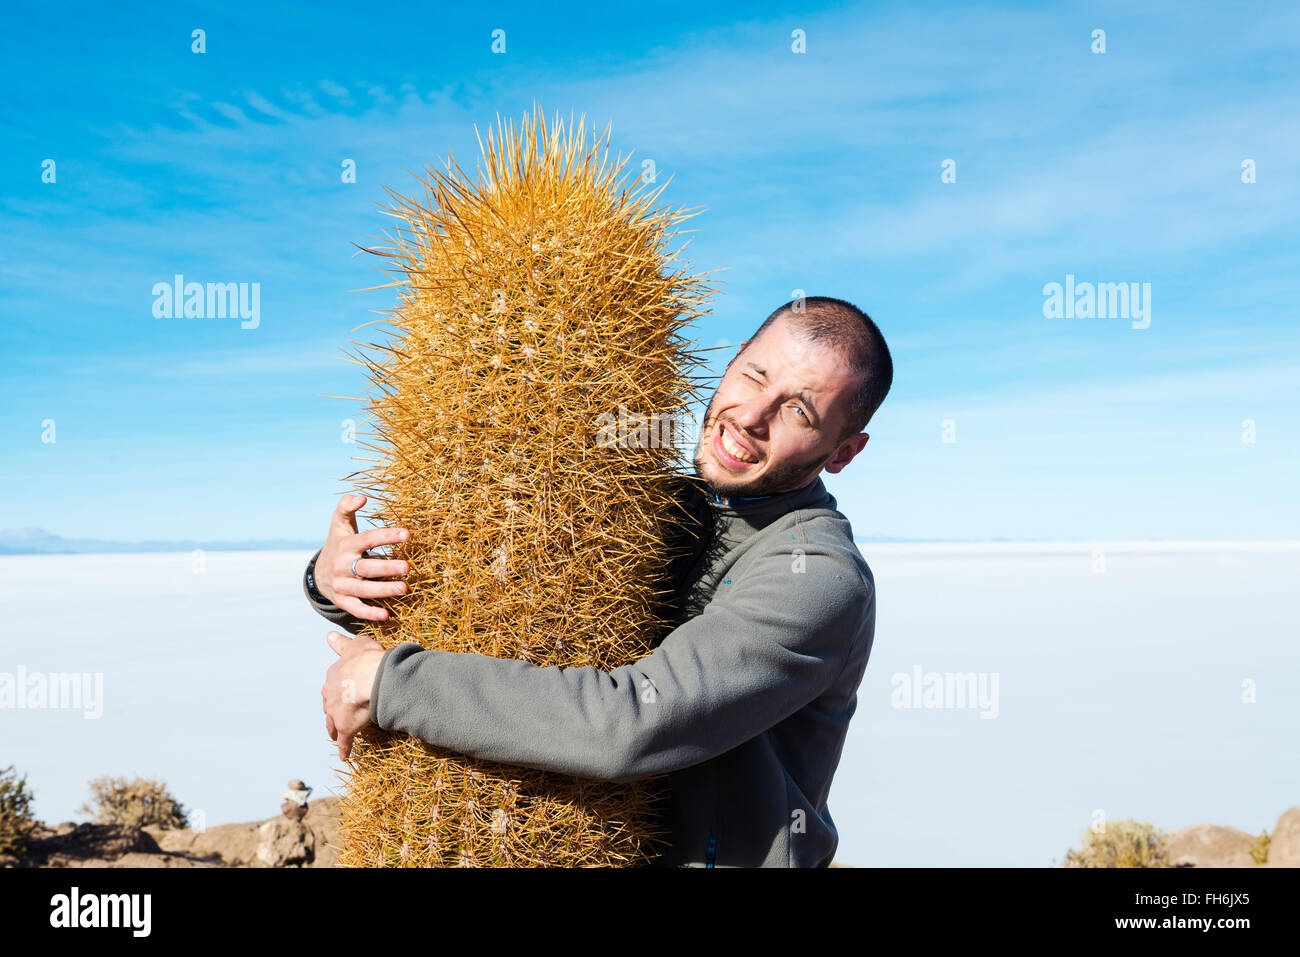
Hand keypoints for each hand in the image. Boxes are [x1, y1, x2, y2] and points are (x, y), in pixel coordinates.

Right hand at [315, 493, 409, 621]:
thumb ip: (346, 507)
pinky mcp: (342, 601)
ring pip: (363, 589)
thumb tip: (361, 497)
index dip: (386, 536)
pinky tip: (387, 615)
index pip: (367, 540)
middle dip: (386, 568)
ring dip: (383, 590)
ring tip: (404, 589)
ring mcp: (342, 585)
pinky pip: (356, 609)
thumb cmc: (338, 544)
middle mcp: (343, 566)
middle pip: (366, 567)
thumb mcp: (339, 524)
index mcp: (346, 545)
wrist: (318, 573)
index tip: (407, 534)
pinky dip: (370, 614)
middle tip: (407, 567)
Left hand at [322, 630, 385, 760]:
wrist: (374, 677)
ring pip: (332, 724)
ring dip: (334, 730)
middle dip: (332, 711)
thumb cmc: (368, 658)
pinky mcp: (346, 728)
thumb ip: (342, 643)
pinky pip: (344, 742)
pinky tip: (345, 755)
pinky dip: (344, 749)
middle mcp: (330, 695)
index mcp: (333, 676)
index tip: (340, 693)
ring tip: (335, 736)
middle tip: (336, 716)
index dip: (337, 690)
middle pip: (329, 706)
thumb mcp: (355, 644)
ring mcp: (336, 713)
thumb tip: (329, 636)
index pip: (332, 684)